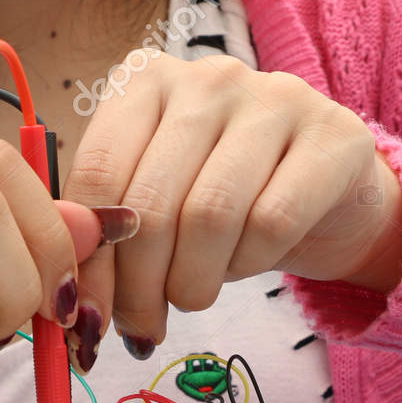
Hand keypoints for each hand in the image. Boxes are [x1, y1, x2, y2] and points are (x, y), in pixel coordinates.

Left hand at [60, 50, 401, 368]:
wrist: (329, 192)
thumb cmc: (224, 197)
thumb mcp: (155, 200)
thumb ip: (108, 229)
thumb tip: (69, 300)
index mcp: (146, 80)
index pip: (98, 172)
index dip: (87, 256)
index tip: (84, 313)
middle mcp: (207, 77)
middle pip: (150, 201)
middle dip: (137, 285)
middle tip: (142, 325)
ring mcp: (275, 98)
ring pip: (209, 215)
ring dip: (191, 282)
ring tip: (191, 296)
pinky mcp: (332, 137)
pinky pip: (271, 223)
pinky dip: (248, 264)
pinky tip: (244, 263)